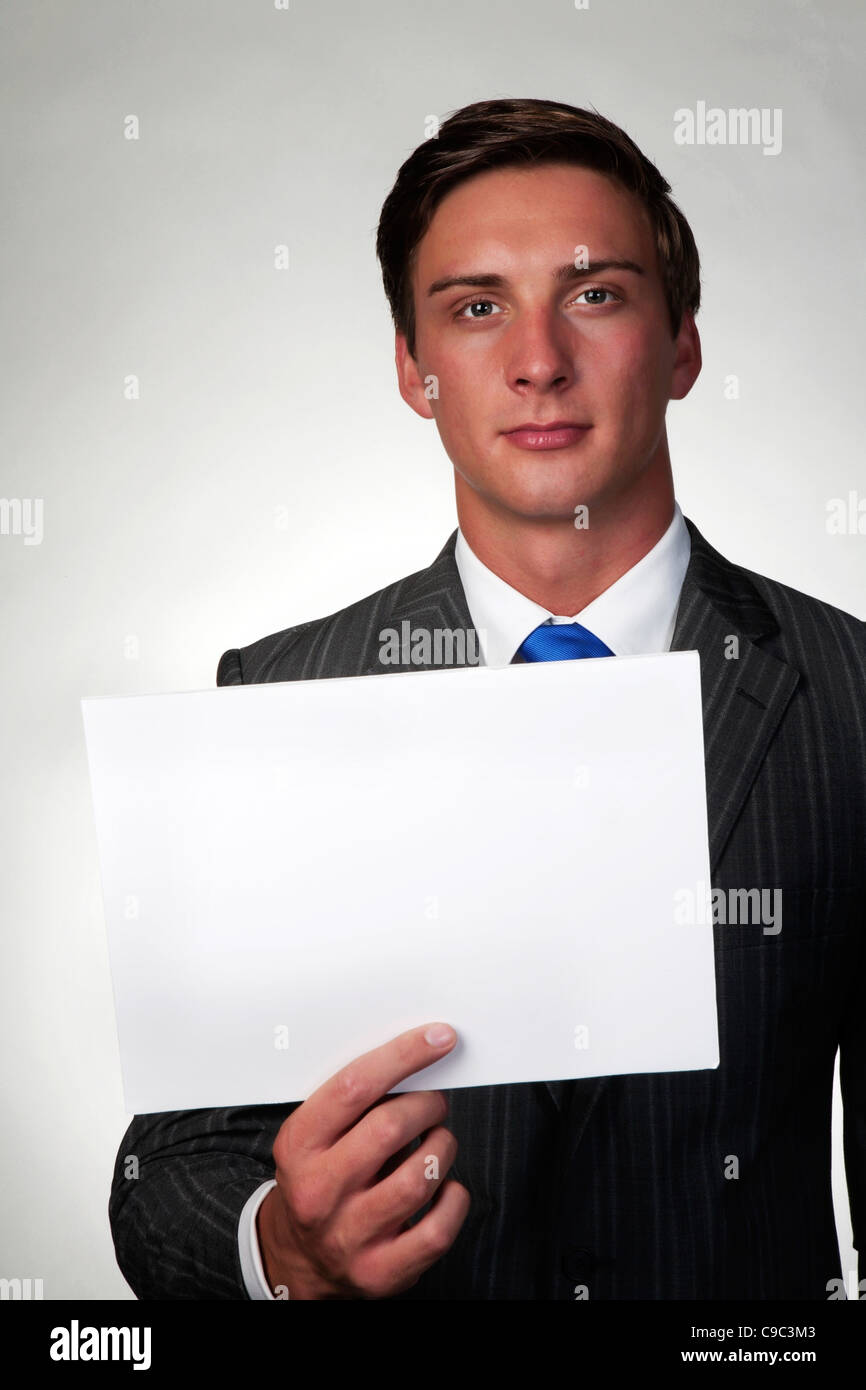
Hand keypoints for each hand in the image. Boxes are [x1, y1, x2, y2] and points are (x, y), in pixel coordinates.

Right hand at [256, 1023, 469, 1298]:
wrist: (299, 1259)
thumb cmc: (319, 1179)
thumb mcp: (314, 1136)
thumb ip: (354, 1102)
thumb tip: (416, 1057)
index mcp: (299, 1146)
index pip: (353, 1086)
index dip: (403, 1056)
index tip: (438, 1039)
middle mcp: (319, 1191)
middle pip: (390, 1127)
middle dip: (427, 1105)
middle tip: (434, 1103)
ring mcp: (349, 1235)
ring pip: (420, 1175)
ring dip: (442, 1147)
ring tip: (437, 1142)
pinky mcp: (380, 1271)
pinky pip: (438, 1229)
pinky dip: (454, 1198)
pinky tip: (444, 1188)